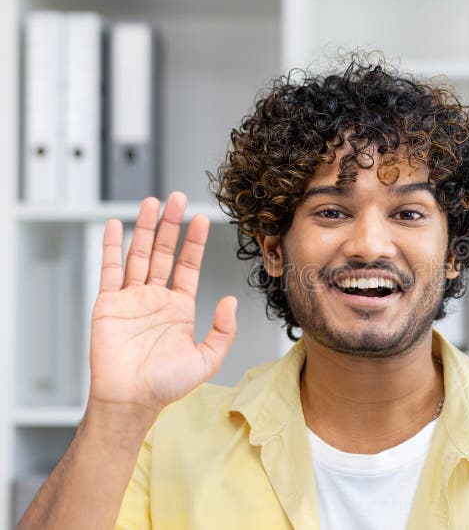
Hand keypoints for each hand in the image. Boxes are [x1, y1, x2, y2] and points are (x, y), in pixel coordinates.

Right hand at [87, 192, 237, 418]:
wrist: (130, 399)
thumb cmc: (166, 385)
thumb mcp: (207, 359)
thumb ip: (223, 331)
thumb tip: (230, 301)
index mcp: (179, 307)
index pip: (188, 266)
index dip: (194, 243)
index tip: (200, 219)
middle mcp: (156, 298)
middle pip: (163, 252)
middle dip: (170, 225)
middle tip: (176, 198)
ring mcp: (131, 299)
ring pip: (138, 255)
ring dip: (144, 228)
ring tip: (152, 203)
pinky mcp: (107, 304)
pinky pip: (109, 270)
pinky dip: (111, 247)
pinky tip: (116, 227)